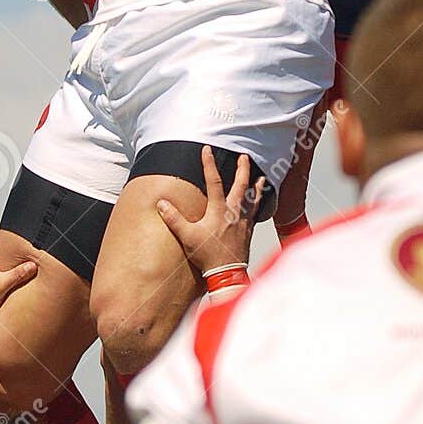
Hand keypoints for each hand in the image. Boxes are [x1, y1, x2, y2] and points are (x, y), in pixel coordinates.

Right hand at [157, 149, 265, 276]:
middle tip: (244, 157)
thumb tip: (161, 204)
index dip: (209, 164)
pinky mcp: (248, 231)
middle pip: (241, 185)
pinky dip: (259, 204)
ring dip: (257, 186)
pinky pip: (256, 213)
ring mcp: (243, 221)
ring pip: (253, 198)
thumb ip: (174, 219)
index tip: (207, 150)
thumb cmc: (209, 256)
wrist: (228, 272)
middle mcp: (234, 212)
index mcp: (218, 210)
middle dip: (242, 169)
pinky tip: (259, 203)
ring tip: (261, 177)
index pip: (214, 181)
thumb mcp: (187, 236)